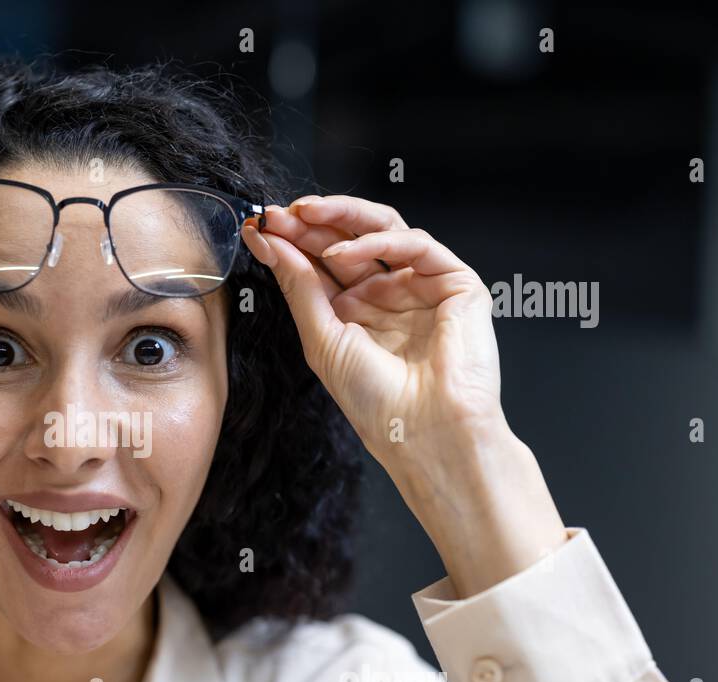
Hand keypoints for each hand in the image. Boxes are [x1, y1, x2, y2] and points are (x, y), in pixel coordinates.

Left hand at [242, 195, 565, 595]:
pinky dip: (374, 242)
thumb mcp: (321, 338)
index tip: (261, 227)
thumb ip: (299, 286)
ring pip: (383, 231)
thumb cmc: (376, 402)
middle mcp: (389, 295)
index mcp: (357, 311)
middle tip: (279, 214)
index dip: (293, 242)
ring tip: (302, 216)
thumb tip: (270, 241)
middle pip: (349, 240)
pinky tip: (340, 252)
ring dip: (340, 218)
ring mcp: (422, 287)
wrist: (424, 432)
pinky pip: (415, 245)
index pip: (323, 262)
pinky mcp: (456, 283)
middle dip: (312, 223)